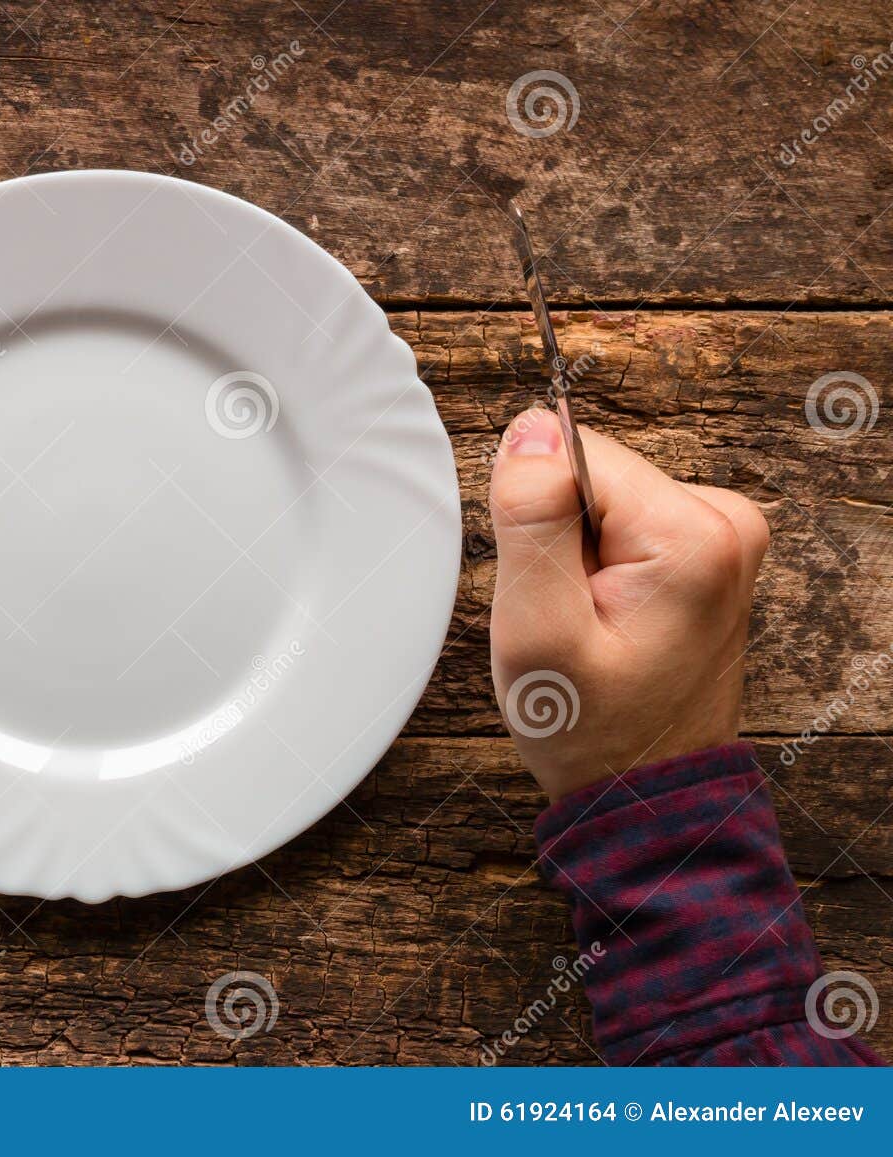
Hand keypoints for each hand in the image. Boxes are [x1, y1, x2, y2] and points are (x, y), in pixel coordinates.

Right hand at [488, 406, 768, 801]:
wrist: (643, 792)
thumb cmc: (595, 729)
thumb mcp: (538, 631)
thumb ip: (532, 521)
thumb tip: (530, 429)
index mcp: (694, 535)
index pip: (574, 456)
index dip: (538, 523)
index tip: (554, 590)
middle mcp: (728, 522)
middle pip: (592, 475)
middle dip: (559, 540)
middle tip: (569, 615)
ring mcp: (726, 537)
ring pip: (603, 499)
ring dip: (577, 558)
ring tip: (590, 624)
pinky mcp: (709, 552)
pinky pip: (623, 524)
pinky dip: (599, 568)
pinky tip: (608, 620)